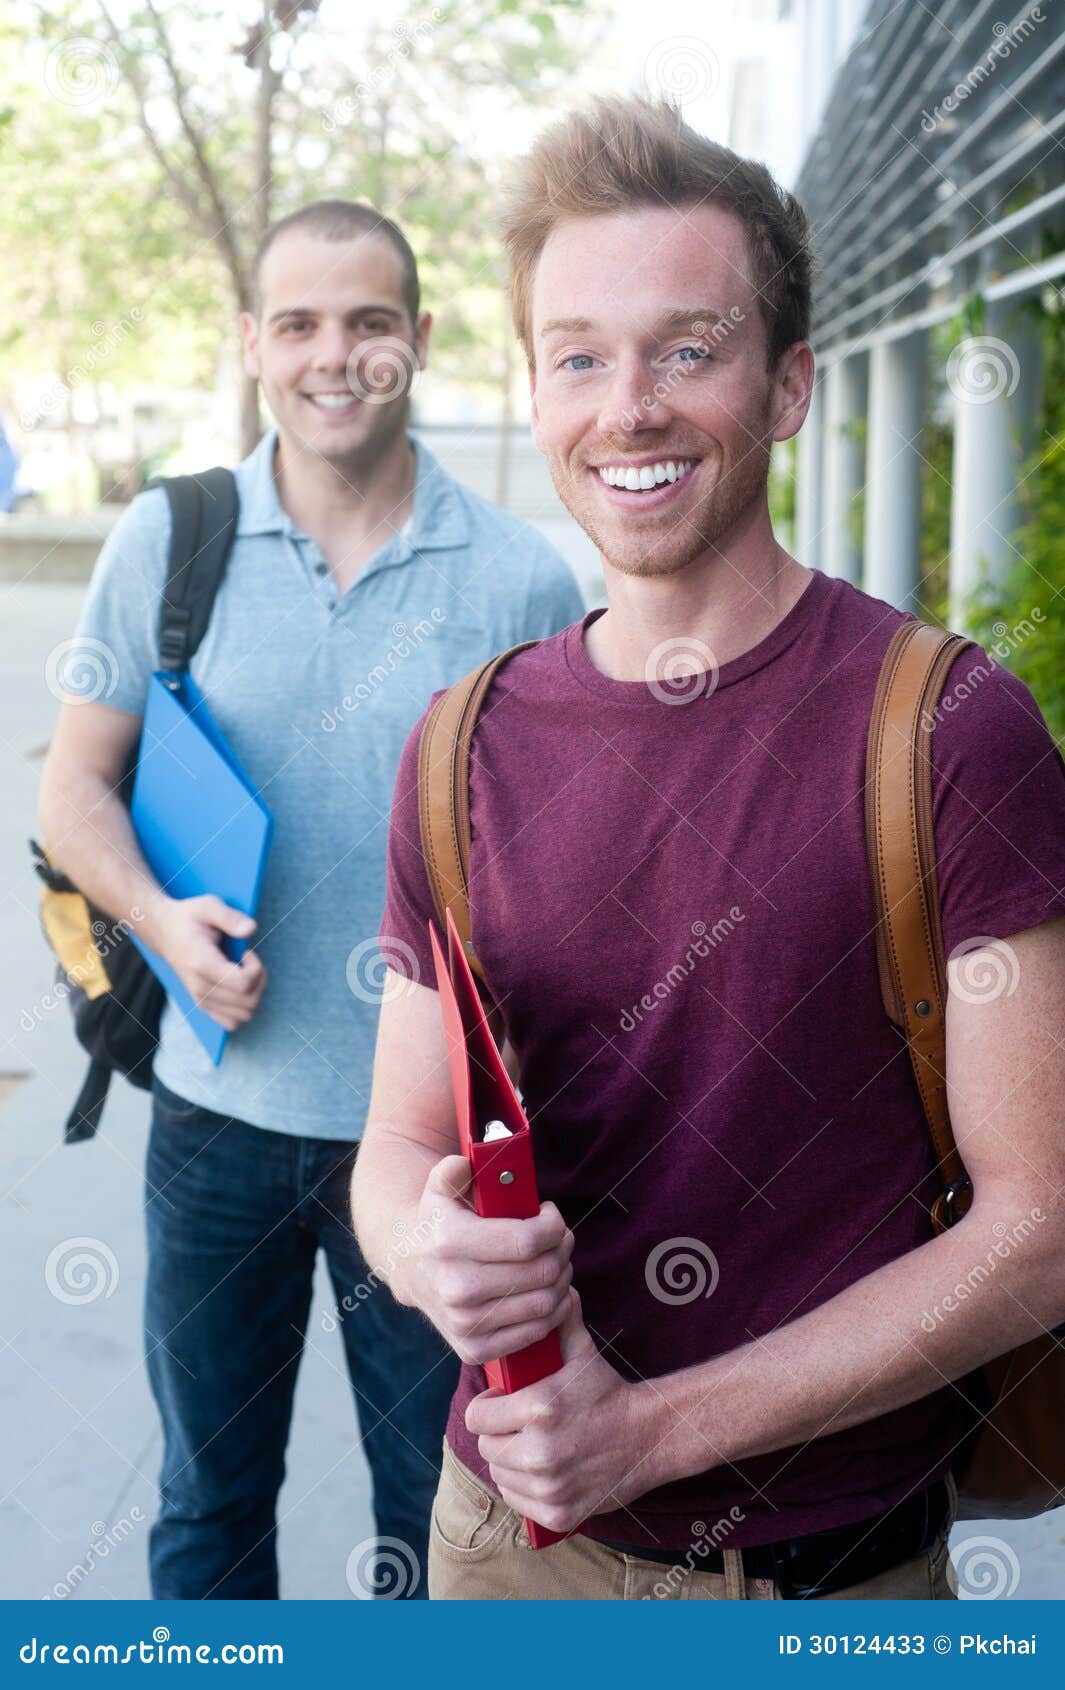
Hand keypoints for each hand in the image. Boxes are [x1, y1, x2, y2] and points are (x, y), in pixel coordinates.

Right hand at [146, 893, 267, 1030]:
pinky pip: (233, 1022)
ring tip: (242, 972)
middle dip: (259, 979)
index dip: (256, 968)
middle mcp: (200, 987)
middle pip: (249, 1001)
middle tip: (247, 960)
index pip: (243, 984)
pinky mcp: (203, 1005)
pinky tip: (236, 986)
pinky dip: (242, 1006)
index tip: (247, 952)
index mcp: (202, 964)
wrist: (164, 932)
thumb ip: (230, 917)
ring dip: (254, 993)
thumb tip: (251, 929)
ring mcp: (201, 1000)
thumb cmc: (189, 918)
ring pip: (245, 1014)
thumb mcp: (208, 905)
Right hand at [402, 1154, 573, 1363]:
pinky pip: (536, 1331)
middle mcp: (456, 1287)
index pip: (528, 1240)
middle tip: (560, 1238)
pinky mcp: (474, 1349)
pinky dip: (554, 1309)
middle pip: (543, 1271)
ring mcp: (465, 1323)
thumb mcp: (440, 1188)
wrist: (409, 1268)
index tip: (550, 1215)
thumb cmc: (439, 1222)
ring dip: (563, 1279)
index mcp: (451, 1243)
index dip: (553, 1226)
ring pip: (546, 1303)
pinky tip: (547, 1290)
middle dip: (563, 1249)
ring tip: (555, 1261)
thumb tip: (464, 1165)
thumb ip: (453, 1171)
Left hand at [465, 1290, 660, 1534]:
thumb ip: (560, 1320)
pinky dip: (525, 1489)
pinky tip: (542, 1471)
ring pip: (499, 1475)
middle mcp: (539, 1452)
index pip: (477, 1417)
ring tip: (529, 1447)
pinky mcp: (558, 1513)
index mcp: (538, 1409)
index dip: (486, 1408)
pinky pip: (519, 1501)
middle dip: (497, 1434)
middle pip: (485, 1448)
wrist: (649, 1437)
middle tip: (516, 1426)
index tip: (499, 1404)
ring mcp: (549, 1487)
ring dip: (509, 1462)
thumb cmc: (609, 1392)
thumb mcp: (583, 1352)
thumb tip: (553, 1285)